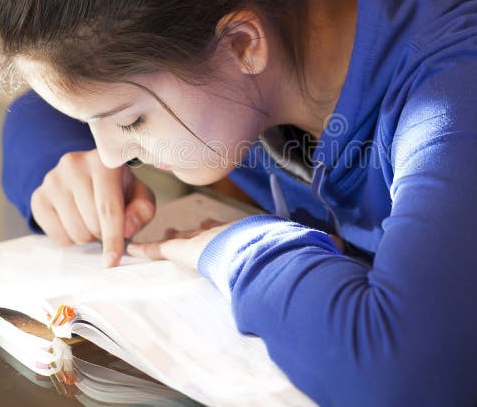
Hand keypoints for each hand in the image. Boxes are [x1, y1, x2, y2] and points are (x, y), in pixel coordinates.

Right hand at [29, 149, 155, 266]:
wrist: (90, 176)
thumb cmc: (119, 189)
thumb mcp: (140, 196)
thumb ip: (142, 211)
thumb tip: (127, 229)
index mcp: (104, 162)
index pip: (108, 208)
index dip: (112, 238)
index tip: (112, 262)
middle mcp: (74, 165)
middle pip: (91, 223)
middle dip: (103, 234)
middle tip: (107, 224)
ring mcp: (52, 180)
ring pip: (74, 232)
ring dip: (87, 237)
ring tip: (91, 221)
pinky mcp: (38, 196)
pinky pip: (55, 235)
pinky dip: (70, 238)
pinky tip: (76, 221)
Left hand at [126, 219, 346, 269]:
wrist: (257, 251)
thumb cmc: (277, 250)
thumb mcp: (297, 247)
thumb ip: (314, 248)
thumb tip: (345, 247)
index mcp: (243, 234)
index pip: (229, 229)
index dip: (220, 229)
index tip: (215, 226)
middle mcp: (221, 231)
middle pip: (204, 229)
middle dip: (196, 230)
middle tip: (185, 229)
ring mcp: (202, 238)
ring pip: (182, 238)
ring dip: (173, 239)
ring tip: (161, 240)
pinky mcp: (183, 250)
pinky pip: (159, 248)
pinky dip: (146, 248)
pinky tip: (132, 249)